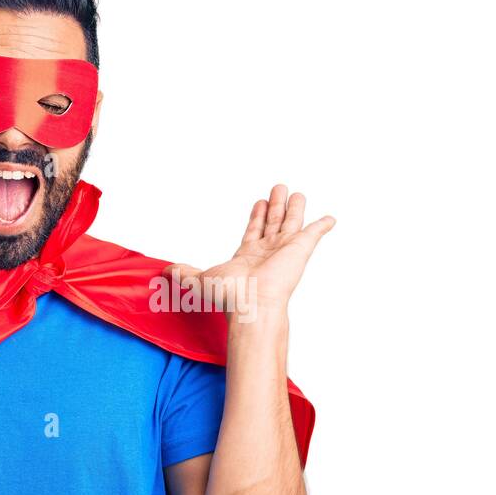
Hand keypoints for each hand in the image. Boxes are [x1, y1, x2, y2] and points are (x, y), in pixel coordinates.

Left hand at [162, 184, 334, 316]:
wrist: (253, 305)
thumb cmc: (230, 297)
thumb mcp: (199, 280)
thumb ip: (184, 274)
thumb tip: (165, 272)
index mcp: (249, 255)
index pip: (254, 231)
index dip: (256, 216)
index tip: (259, 203)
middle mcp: (269, 251)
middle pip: (273, 223)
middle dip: (275, 206)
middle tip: (278, 189)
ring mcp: (286, 250)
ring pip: (291, 222)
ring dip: (294, 208)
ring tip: (295, 193)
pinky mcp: (300, 249)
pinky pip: (315, 233)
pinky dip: (323, 225)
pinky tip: (330, 218)